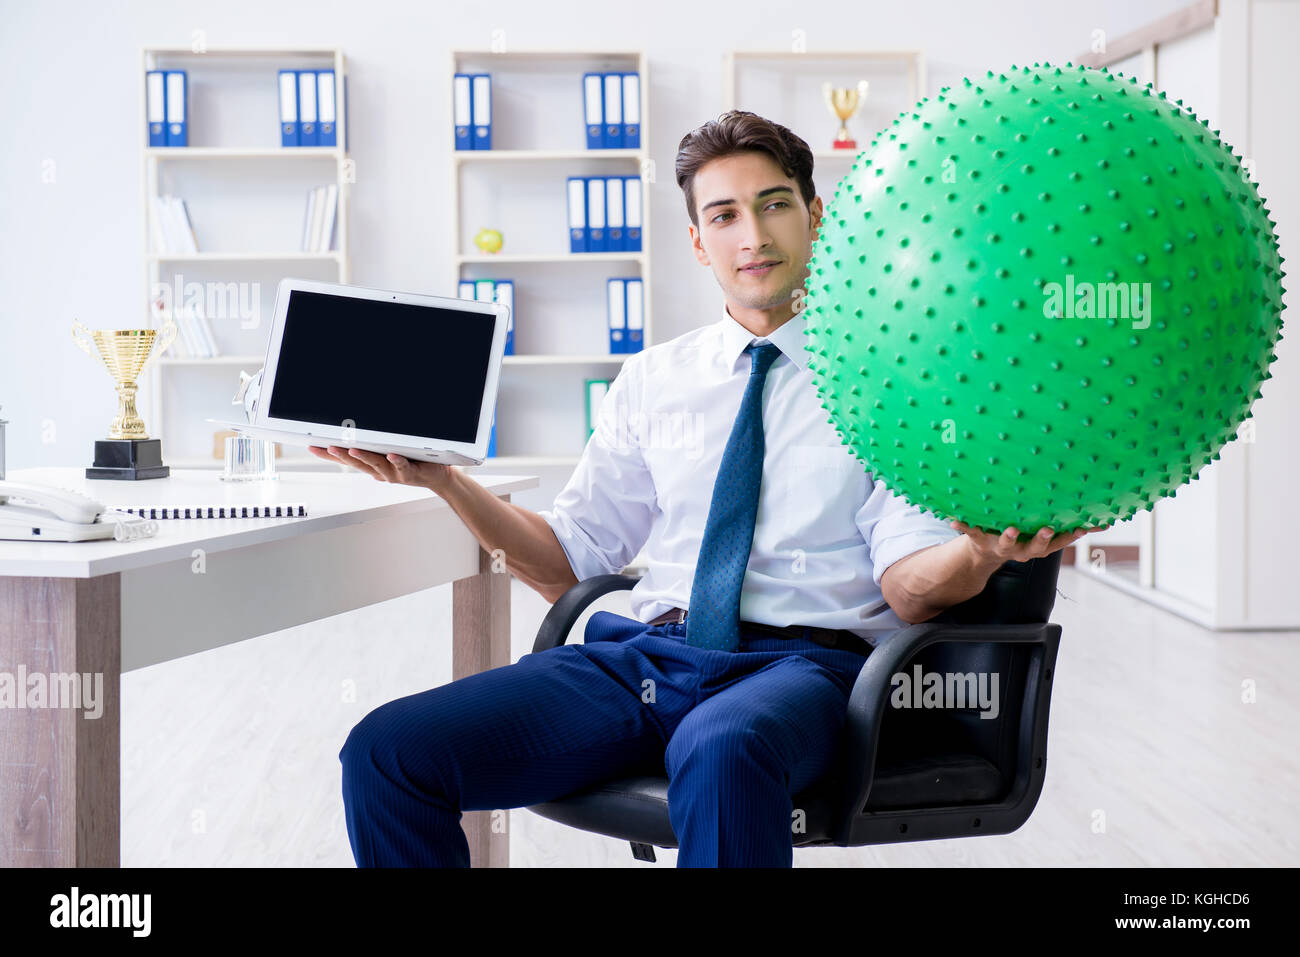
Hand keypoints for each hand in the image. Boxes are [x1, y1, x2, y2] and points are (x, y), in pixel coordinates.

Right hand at [307, 445, 455, 494]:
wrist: (438, 476)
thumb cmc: (414, 461)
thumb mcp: (390, 451)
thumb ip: (376, 442)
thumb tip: (361, 425)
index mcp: (373, 465)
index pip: (346, 459)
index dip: (328, 454)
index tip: (312, 446)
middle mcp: (381, 471)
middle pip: (357, 462)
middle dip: (340, 455)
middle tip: (327, 447)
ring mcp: (395, 473)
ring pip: (376, 464)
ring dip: (363, 457)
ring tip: (351, 449)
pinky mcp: (411, 472)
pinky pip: (403, 466)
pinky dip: (396, 460)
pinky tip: (391, 455)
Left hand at [949, 519, 1111, 563]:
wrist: (984, 552)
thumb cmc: (1019, 536)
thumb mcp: (1042, 534)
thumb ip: (1067, 526)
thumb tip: (1103, 517)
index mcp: (1037, 547)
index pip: (1058, 544)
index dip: (1069, 537)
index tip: (1081, 528)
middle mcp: (1021, 549)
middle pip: (1035, 548)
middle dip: (1042, 539)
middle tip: (1048, 529)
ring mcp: (1000, 545)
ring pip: (1007, 544)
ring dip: (1010, 537)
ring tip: (1011, 529)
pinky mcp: (980, 539)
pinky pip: (971, 531)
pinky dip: (962, 525)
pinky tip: (953, 519)